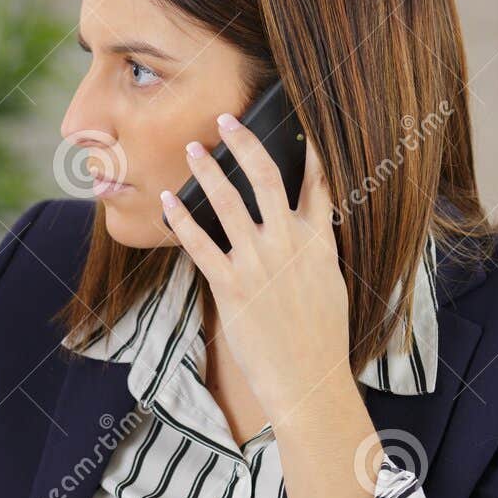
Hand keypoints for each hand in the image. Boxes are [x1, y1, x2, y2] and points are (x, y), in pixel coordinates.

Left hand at [159, 112, 350, 423]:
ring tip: (191, 149)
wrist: (307, 379)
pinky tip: (167, 202)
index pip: (317, 181)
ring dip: (207, 171)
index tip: (294, 119)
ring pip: (228, 201)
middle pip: (266, 176)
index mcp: (318, 241)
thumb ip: (315, 248)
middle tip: (225, 118)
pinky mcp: (230, 286)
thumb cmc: (320, 336)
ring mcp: (258, 263)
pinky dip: (181, 219)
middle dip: (244, 142)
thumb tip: (305, 224)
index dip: (307, 147)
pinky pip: (199, 243)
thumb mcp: (330, 283)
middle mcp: (288, 244)